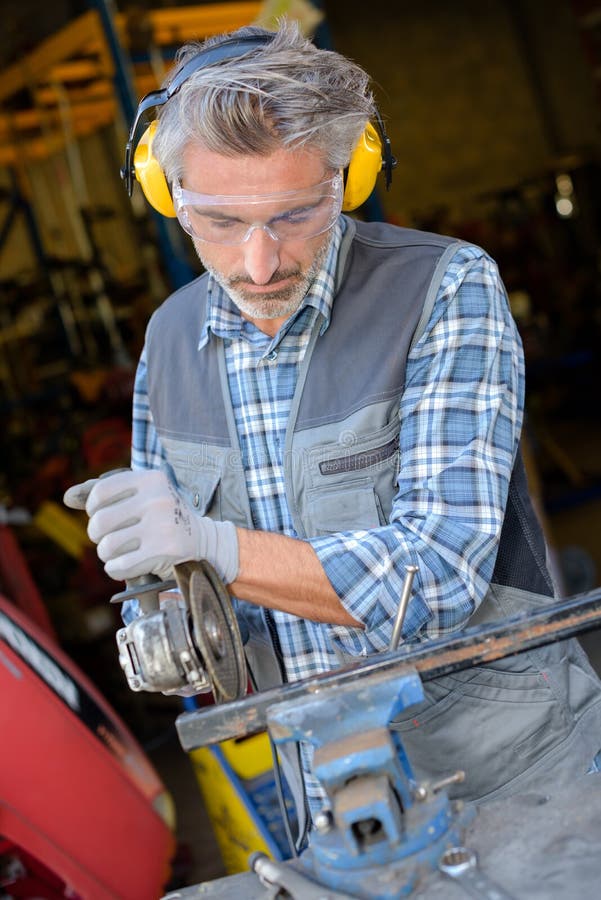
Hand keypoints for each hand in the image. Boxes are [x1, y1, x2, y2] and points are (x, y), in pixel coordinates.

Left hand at [63, 469, 238, 583]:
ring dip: (107, 554)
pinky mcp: (164, 550)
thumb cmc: (164, 517)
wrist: (204, 541)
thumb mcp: (142, 495)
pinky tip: (123, 566)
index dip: (92, 508)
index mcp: (150, 479)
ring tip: (118, 553)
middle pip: (100, 522)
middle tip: (109, 539)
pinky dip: (115, 569)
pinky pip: (120, 566)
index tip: (101, 515)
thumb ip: (105, 494)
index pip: (100, 492)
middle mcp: (156, 498)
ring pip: (107, 546)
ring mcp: (161, 525)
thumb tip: (68, 497)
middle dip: (98, 535)